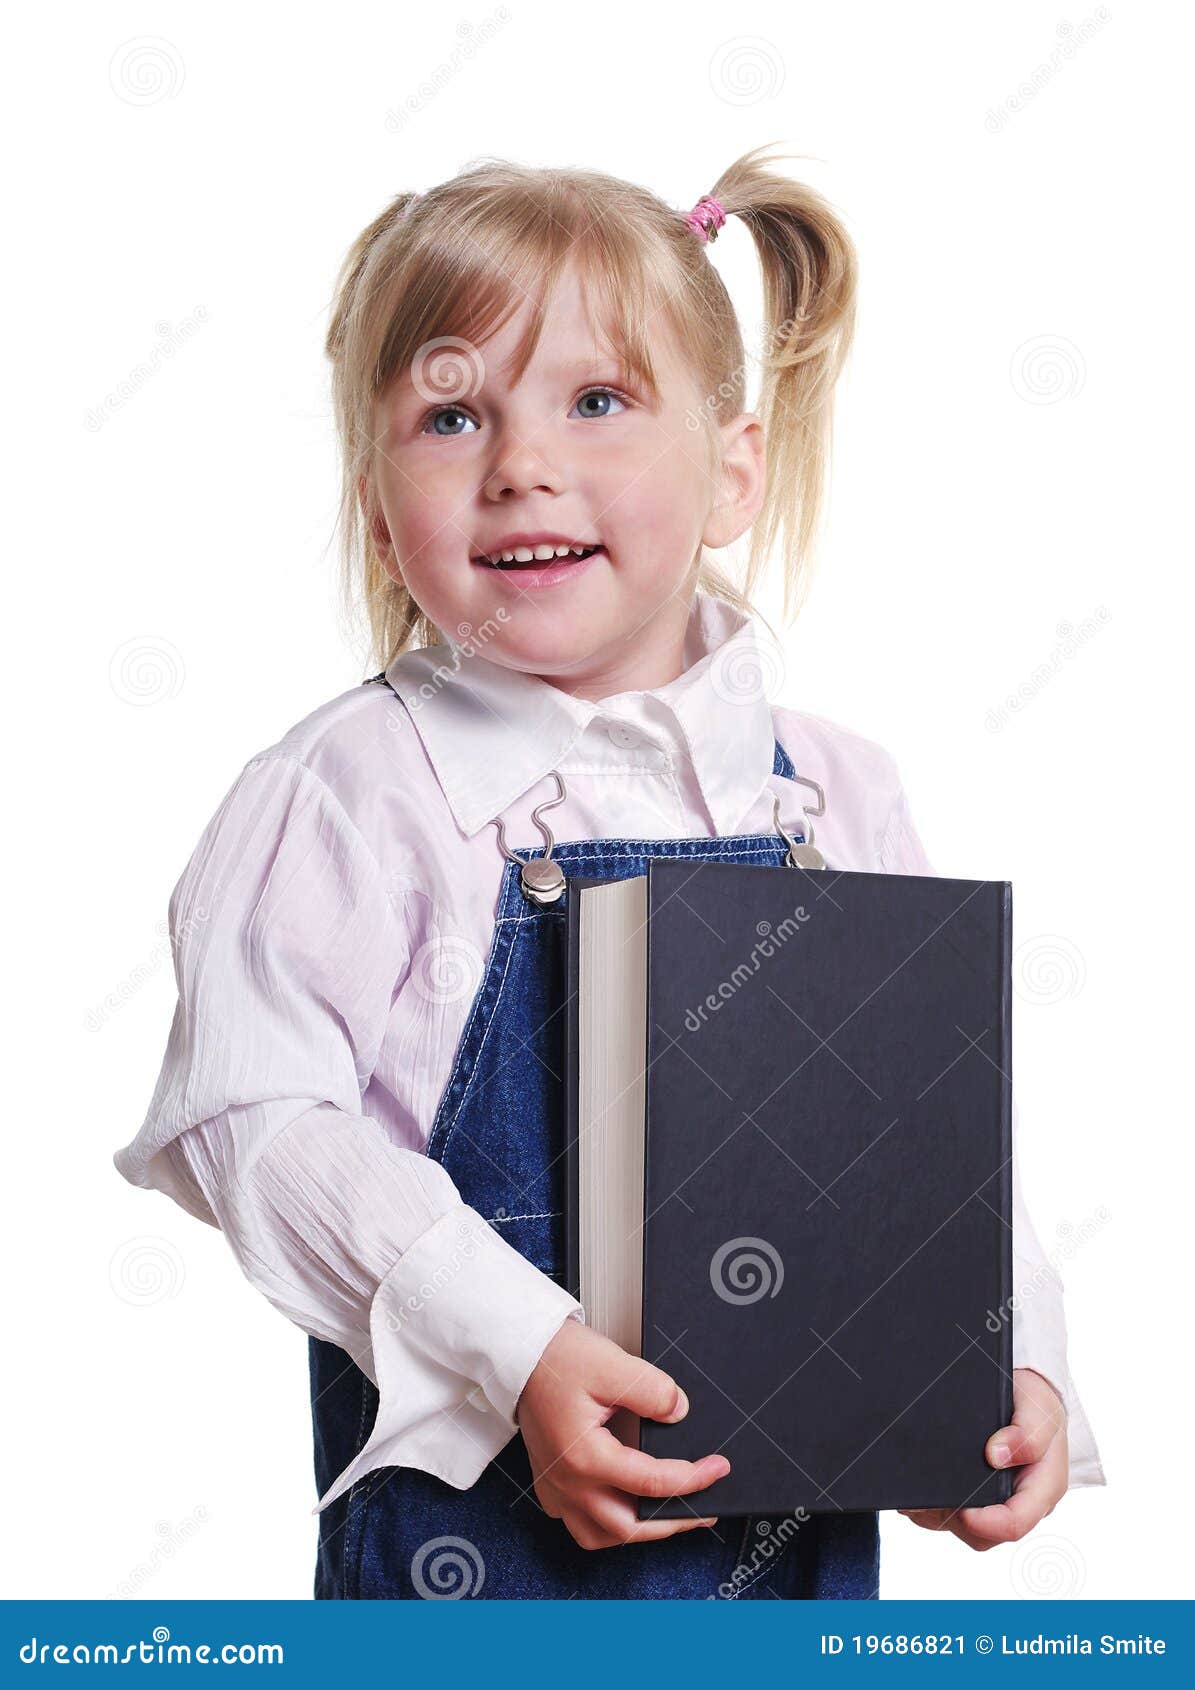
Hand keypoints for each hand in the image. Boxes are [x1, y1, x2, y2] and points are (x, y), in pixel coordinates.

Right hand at [514, 1315, 730, 1550]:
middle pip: (629, 1527)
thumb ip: (653, 1391)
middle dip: (674, 1522)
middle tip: (705, 1508)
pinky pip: (579, 1523)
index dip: (693, 1478)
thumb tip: (679, 1412)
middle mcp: (568, 1481)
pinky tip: (624, 1507)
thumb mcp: (612, 1364)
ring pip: (600, 1536)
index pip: (652, 1482)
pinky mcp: (549, 1483)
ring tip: (669, 1516)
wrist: (520, 1354)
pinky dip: (606, 1525)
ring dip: (638, 1532)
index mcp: (585, 1456)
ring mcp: (555, 1487)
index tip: (718, 1468)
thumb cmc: (557, 1358)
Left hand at [898, 1367, 1067, 1549]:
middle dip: (953, 1518)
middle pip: (984, 1534)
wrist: (1027, 1397)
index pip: (1014, 1524)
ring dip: (937, 1513)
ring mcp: (997, 1503)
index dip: (985, 1523)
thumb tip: (997, 1456)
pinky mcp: (977, 1497)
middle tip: (926, 1494)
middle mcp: (1019, 1503)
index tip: (961, 1508)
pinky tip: (918, 1487)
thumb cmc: (1038, 1406)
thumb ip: (1027, 1435)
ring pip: (963, 1527)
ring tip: (918, 1490)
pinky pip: (950, 1514)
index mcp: (1041, 1490)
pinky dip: (931, 1505)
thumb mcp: (1041, 1411)